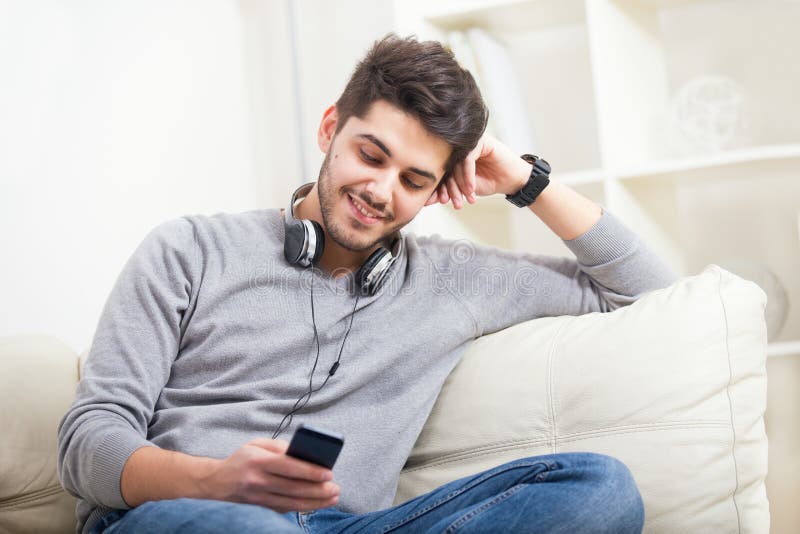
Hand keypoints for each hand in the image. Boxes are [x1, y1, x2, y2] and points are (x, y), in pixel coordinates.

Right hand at [199, 438, 339, 512]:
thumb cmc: (242, 459)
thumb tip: (304, 453)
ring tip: (333, 498)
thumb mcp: (257, 444)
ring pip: (292, 502)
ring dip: (315, 502)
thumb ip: (280, 447)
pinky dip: (303, 507)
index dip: (310, 471)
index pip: (289, 467)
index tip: (329, 473)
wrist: (216, 482)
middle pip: (293, 488)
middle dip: (318, 490)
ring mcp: (258, 497)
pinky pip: (286, 509)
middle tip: (336, 488)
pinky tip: (317, 504)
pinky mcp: (261, 508)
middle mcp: (258, 481)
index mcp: (258, 461)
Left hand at [425, 133, 531, 208]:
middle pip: (446, 166)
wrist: (511, 180)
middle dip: (449, 187)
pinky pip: (467, 158)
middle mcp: (458, 147)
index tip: (440, 202)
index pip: (440, 171)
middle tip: (452, 202)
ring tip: (465, 197)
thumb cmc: (489, 182)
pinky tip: (471, 188)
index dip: (439, 187)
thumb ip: (448, 191)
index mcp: (451, 156)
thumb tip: (427, 201)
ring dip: (459, 183)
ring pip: (456, 162)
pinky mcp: (480, 141)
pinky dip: (467, 175)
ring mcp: (469, 143)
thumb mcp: (465, 190)